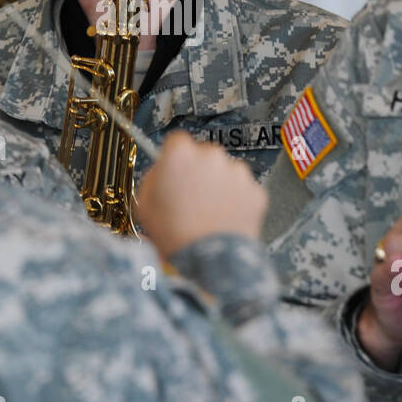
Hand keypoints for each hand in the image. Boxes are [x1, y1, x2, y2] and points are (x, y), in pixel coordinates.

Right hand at [136, 132, 265, 258]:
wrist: (210, 261)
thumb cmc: (174, 234)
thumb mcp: (145, 204)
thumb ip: (153, 179)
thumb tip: (162, 173)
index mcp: (180, 154)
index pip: (177, 141)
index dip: (174, 156)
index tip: (174, 169)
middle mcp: (212, 156)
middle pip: (204, 154)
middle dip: (198, 171)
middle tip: (191, 197)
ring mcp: (237, 172)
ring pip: (226, 171)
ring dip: (219, 185)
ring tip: (209, 212)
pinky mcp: (256, 190)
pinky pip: (244, 190)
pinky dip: (237, 201)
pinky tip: (225, 219)